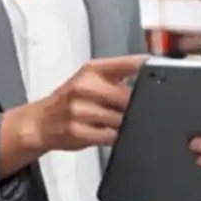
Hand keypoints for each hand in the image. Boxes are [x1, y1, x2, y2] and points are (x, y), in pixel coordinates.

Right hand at [22, 55, 145, 152]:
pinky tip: (108, 132)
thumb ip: (119, 73)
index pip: (128, 64)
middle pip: (128, 97)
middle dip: (137, 106)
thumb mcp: (90, 77)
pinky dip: (115, 136)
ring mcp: (80, 110)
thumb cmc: (70, 99)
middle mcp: (85, 86)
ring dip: (126, 124)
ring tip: (115, 121)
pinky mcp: (78, 131)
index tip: (159, 73)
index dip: (147, 69)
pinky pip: (110, 136)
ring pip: (121, 119)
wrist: (41, 122)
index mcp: (92, 70)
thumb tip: (151, 71)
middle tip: (137, 109)